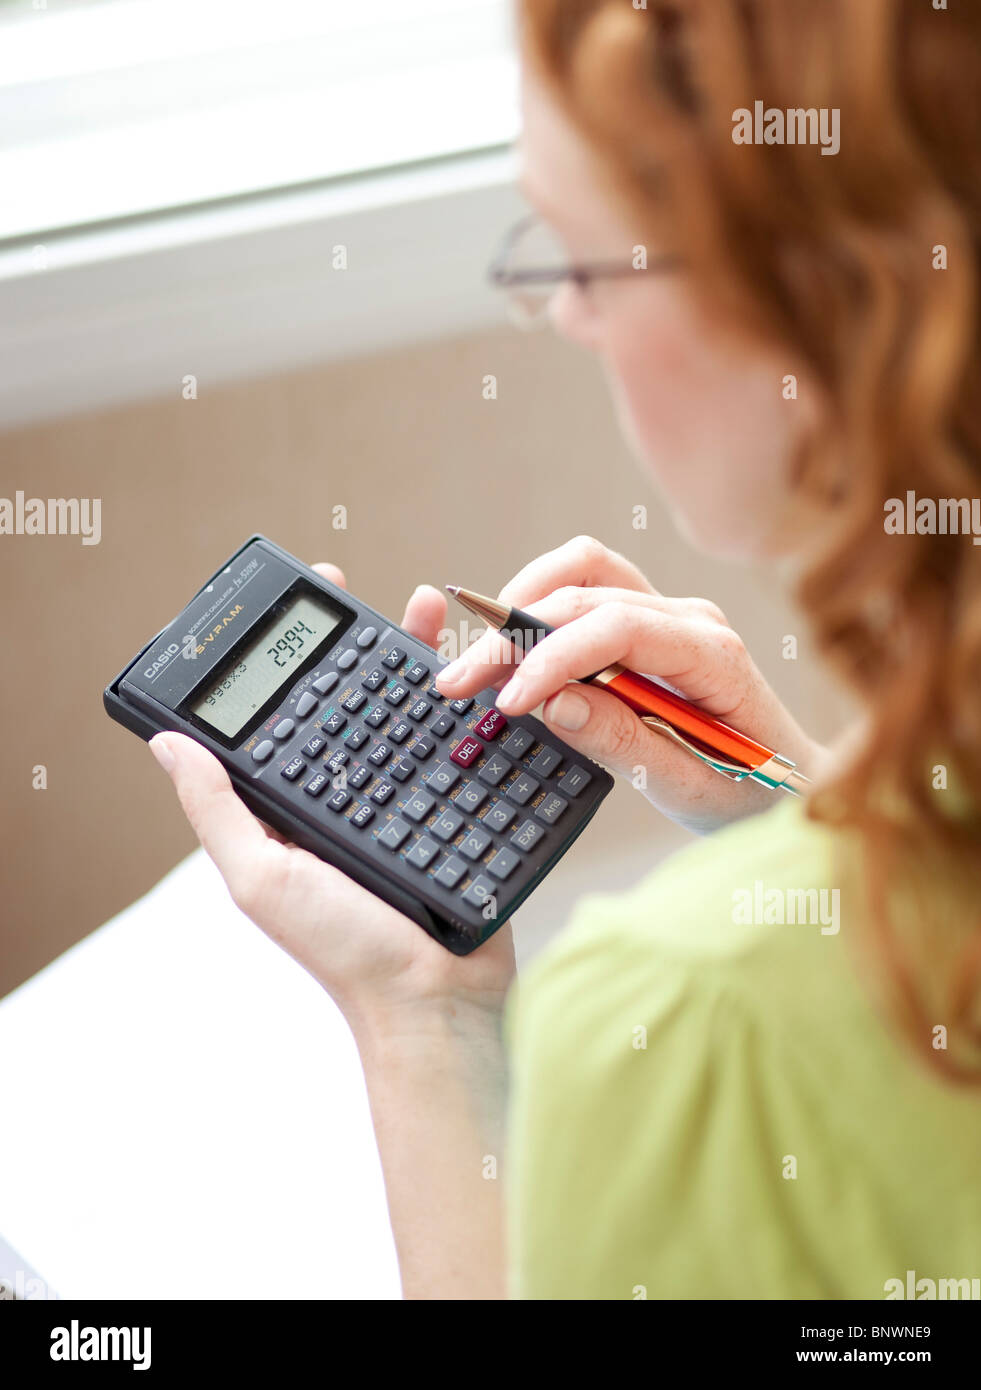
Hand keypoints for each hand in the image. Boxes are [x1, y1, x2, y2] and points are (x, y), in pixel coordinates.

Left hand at [148, 563, 515, 1032]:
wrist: (438, 1001)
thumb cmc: (342, 950)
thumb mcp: (261, 876)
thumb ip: (217, 810)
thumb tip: (166, 743)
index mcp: (293, 807)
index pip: (284, 718)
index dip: (283, 661)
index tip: (289, 612)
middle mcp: (346, 796)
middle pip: (349, 700)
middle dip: (354, 641)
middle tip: (357, 595)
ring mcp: (403, 799)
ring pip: (407, 710)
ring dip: (414, 656)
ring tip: (423, 609)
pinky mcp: (452, 808)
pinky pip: (457, 743)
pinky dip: (465, 702)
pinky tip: (475, 669)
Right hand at [435, 535, 829, 835]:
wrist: (795, 787)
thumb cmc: (753, 794)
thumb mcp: (691, 788)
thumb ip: (624, 743)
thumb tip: (554, 701)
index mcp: (713, 655)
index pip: (618, 628)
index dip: (552, 658)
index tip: (507, 703)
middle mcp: (691, 619)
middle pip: (587, 593)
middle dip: (513, 635)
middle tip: (457, 682)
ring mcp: (671, 614)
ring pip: (584, 568)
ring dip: (524, 601)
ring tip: (480, 657)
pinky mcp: (651, 623)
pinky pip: (588, 588)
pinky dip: (541, 605)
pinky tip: (514, 651)